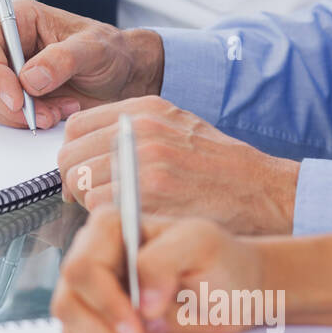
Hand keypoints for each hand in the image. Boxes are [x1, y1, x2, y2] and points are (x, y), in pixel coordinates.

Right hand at [0, 0, 163, 130]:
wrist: (123, 79)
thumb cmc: (111, 53)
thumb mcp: (94, 49)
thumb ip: (63, 59)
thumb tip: (29, 78)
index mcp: (20, 21)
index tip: (17, 99)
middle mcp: (7, 46)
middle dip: (10, 103)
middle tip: (43, 114)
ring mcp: (8, 74)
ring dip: (21, 116)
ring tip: (58, 111)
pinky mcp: (14, 99)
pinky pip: (2, 117)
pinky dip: (26, 123)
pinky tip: (56, 114)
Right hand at [51, 208, 262, 332]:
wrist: (231, 292)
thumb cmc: (217, 260)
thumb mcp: (201, 245)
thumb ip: (164, 260)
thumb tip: (140, 300)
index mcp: (109, 226)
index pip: (83, 267)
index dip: (106, 301)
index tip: (141, 322)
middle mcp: (92, 252)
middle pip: (69, 298)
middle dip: (105, 327)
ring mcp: (89, 284)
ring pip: (69, 320)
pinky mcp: (94, 312)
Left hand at [57, 96, 298, 233]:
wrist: (261, 192)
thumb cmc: (220, 168)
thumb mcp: (176, 128)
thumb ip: (132, 132)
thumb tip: (90, 148)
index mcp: (144, 110)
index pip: (76, 128)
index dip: (74, 155)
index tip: (81, 173)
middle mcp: (140, 129)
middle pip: (70, 158)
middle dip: (74, 182)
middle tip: (90, 199)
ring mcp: (144, 161)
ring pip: (80, 184)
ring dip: (89, 204)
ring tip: (115, 212)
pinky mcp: (150, 194)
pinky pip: (100, 208)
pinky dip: (108, 220)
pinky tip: (128, 222)